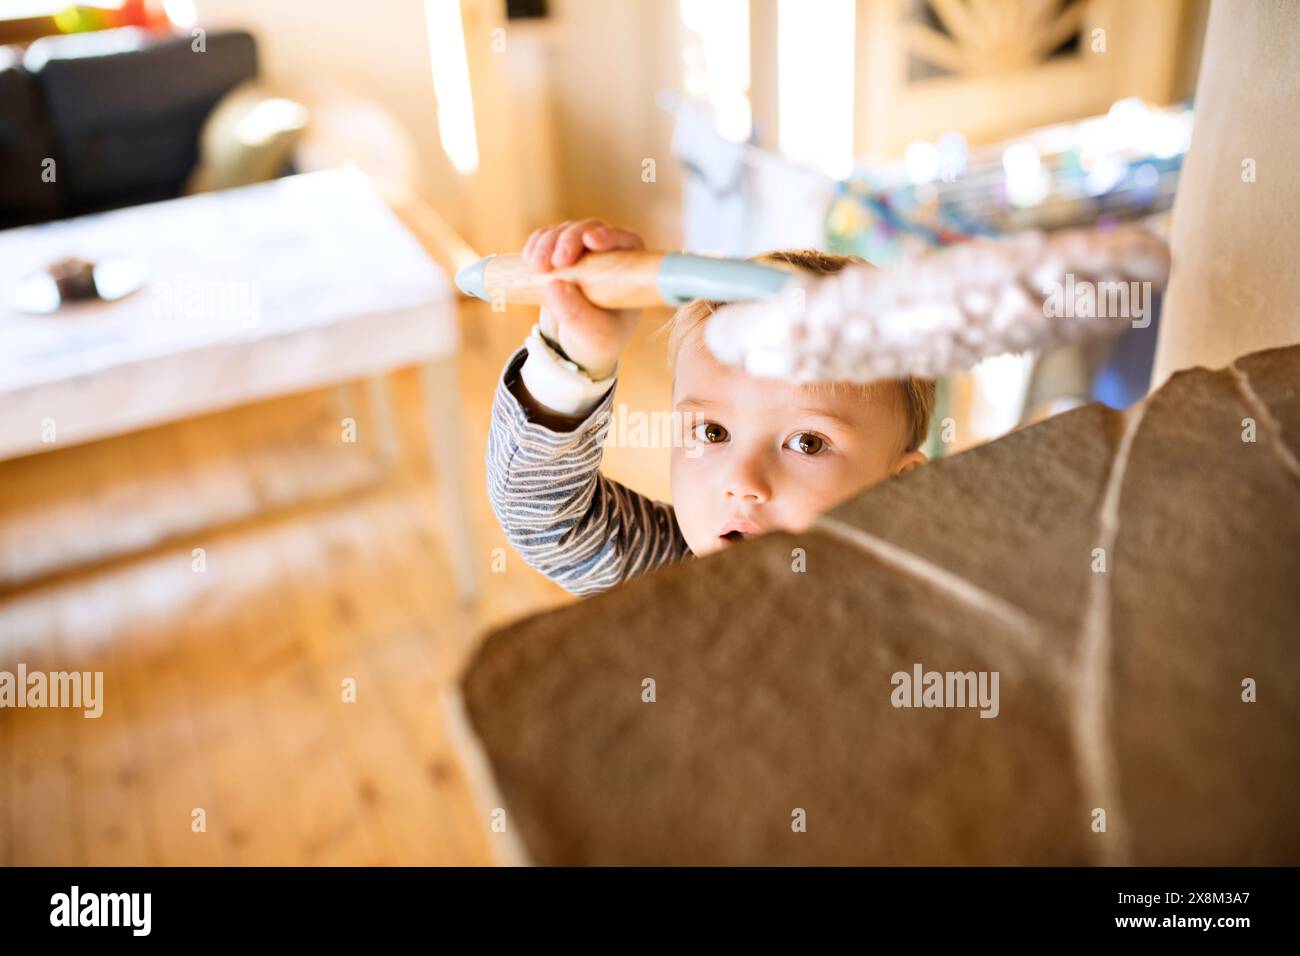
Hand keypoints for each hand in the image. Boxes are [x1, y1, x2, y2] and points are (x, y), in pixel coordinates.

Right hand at [523, 218, 643, 380]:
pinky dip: (536, 244)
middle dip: (569, 240)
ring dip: (548, 243)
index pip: (626, 241)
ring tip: (536, 268)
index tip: (590, 241)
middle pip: (589, 230)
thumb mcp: (591, 333)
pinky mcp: (560, 253)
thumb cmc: (598, 338)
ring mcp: (582, 250)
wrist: (578, 342)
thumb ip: (576, 314)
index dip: (609, 235)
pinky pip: (547, 237)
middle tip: (555, 263)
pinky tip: (528, 258)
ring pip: (565, 231)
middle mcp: (607, 253)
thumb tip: (552, 284)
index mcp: (629, 269)